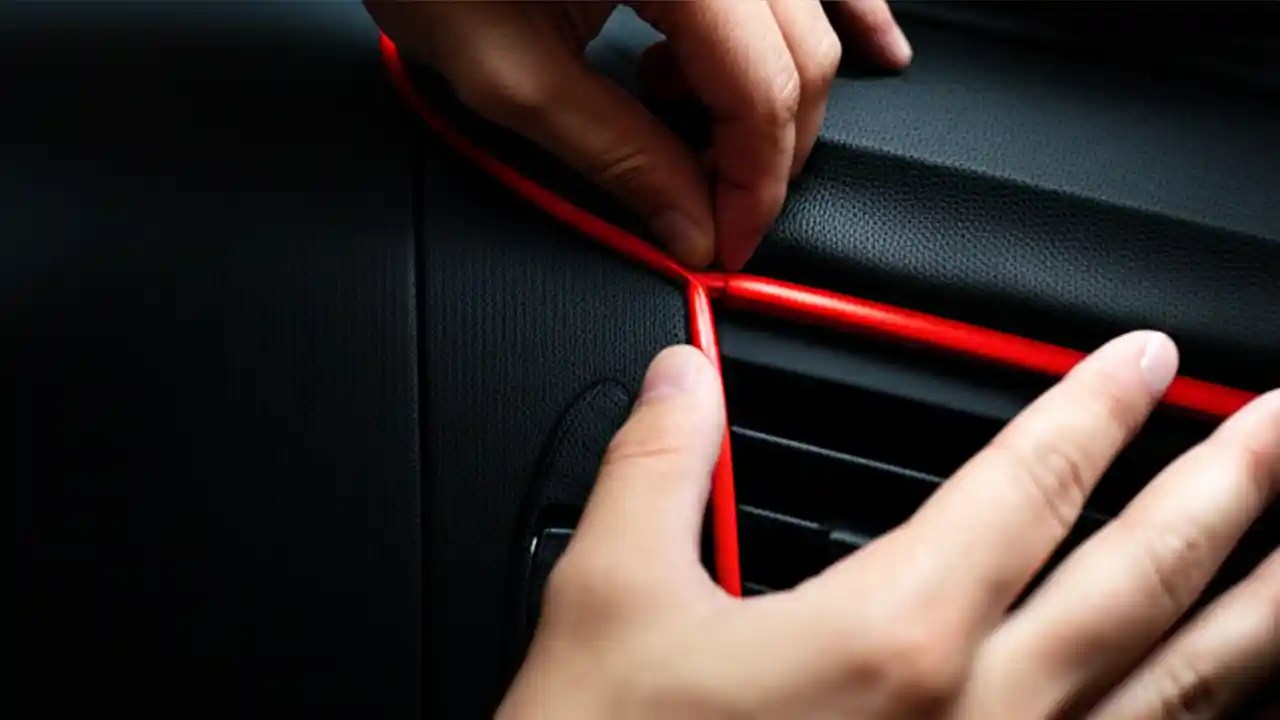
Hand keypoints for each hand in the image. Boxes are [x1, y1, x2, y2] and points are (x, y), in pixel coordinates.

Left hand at [367, 1, 911, 270]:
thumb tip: (693, 223)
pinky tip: (873, 47)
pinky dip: (837, 13)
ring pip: (814, 14)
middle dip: (770, 151)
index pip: (760, 89)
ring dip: (782, 90)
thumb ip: (617, 152)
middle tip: (721, 210)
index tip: (729, 241)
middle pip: (803, 54)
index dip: (754, 183)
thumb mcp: (510, 71)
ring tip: (699, 117)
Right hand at [499, 335, 1278, 717]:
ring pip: (1182, 687)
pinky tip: (1240, 696)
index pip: (1022, 486)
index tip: (1148, 360)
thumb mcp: (612, 604)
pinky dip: (1210, 718)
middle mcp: (980, 715)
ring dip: (1261, 605)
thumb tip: (678, 377)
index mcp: (892, 639)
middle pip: (1142, 576)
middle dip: (1231, 485)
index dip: (1092, 408)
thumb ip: (657, 468)